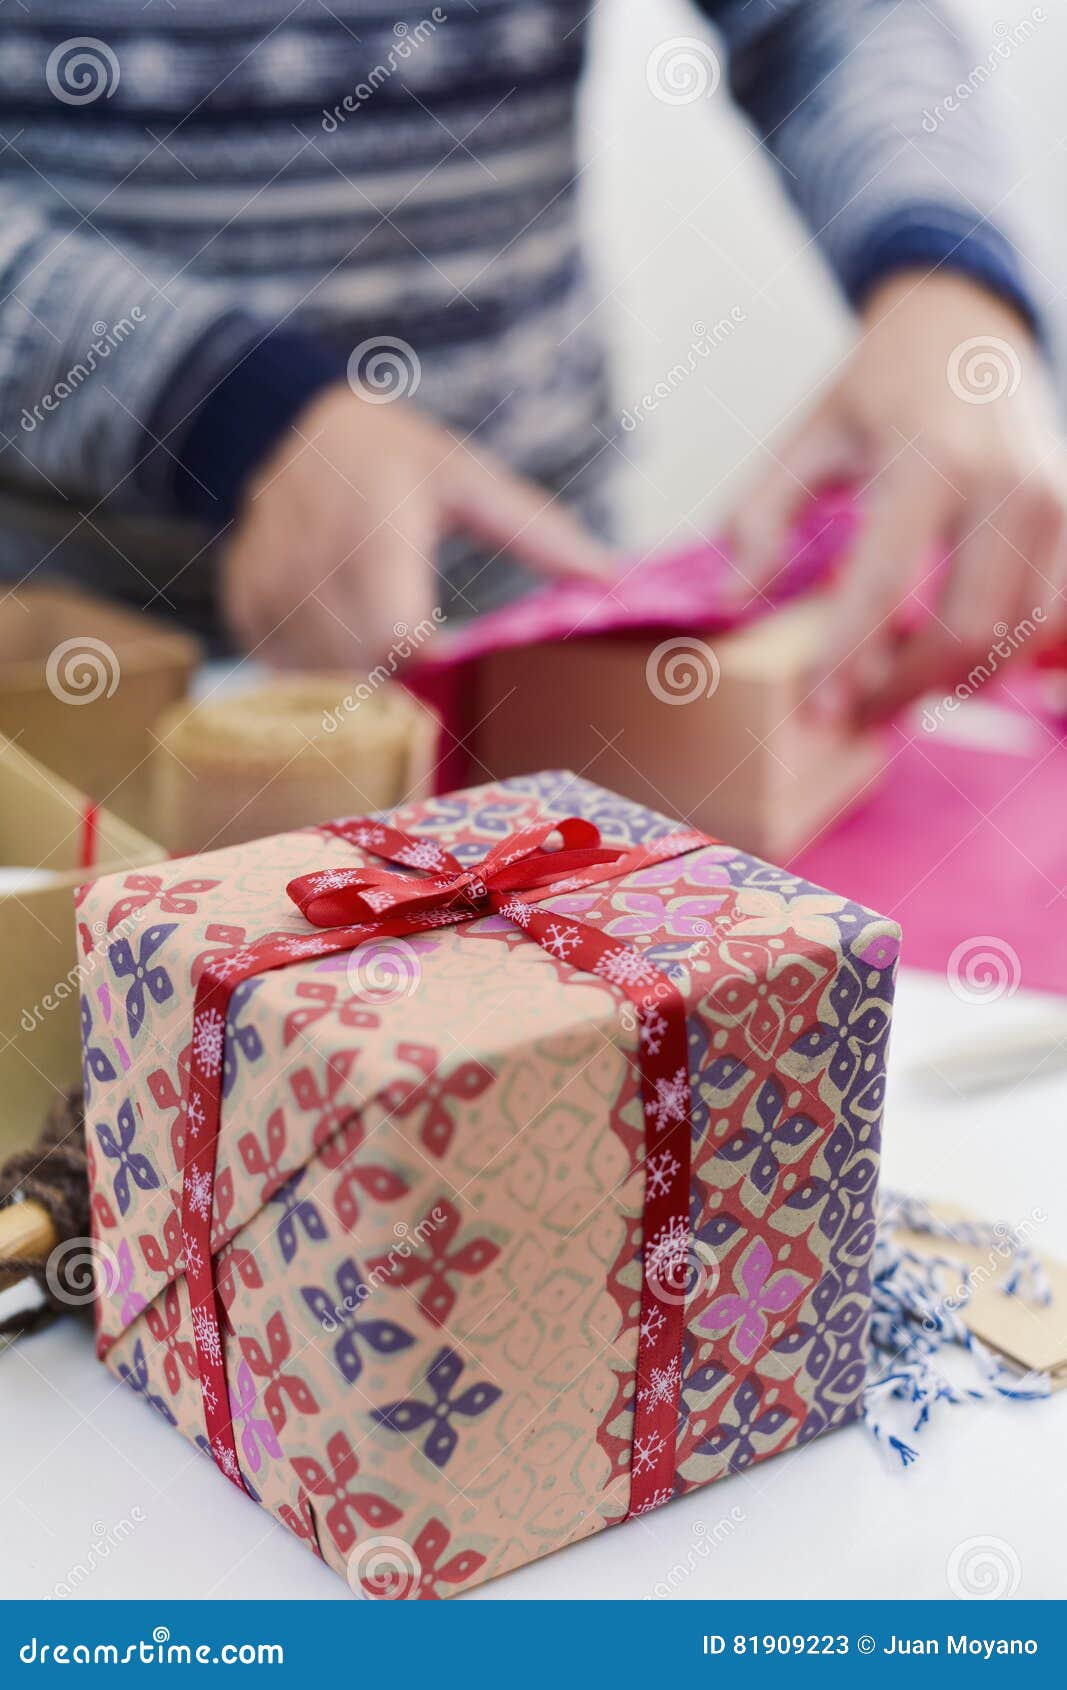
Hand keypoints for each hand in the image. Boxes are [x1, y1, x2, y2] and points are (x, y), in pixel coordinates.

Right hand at [221, 383, 612, 668]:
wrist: (286, 422)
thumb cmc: (395, 454)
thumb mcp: (470, 477)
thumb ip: (538, 533)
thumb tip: (612, 579)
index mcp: (378, 523)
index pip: (398, 634)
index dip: (431, 670)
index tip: (460, 678)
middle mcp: (314, 556)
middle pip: (360, 669)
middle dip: (401, 690)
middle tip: (435, 690)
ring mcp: (268, 582)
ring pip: (317, 678)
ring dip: (359, 689)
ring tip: (391, 671)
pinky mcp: (242, 603)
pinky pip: (281, 668)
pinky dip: (317, 676)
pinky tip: (343, 654)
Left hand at [726, 271, 1066, 722]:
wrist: (967, 327)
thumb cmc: (876, 390)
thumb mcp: (805, 439)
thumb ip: (760, 518)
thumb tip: (732, 602)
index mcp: (929, 459)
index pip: (886, 586)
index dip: (850, 660)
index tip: (819, 715)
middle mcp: (1005, 484)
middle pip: (966, 629)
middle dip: (907, 688)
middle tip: (856, 714)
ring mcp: (1055, 503)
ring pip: (1019, 636)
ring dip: (956, 682)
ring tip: (898, 688)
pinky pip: (1058, 619)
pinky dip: (1010, 658)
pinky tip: (957, 665)